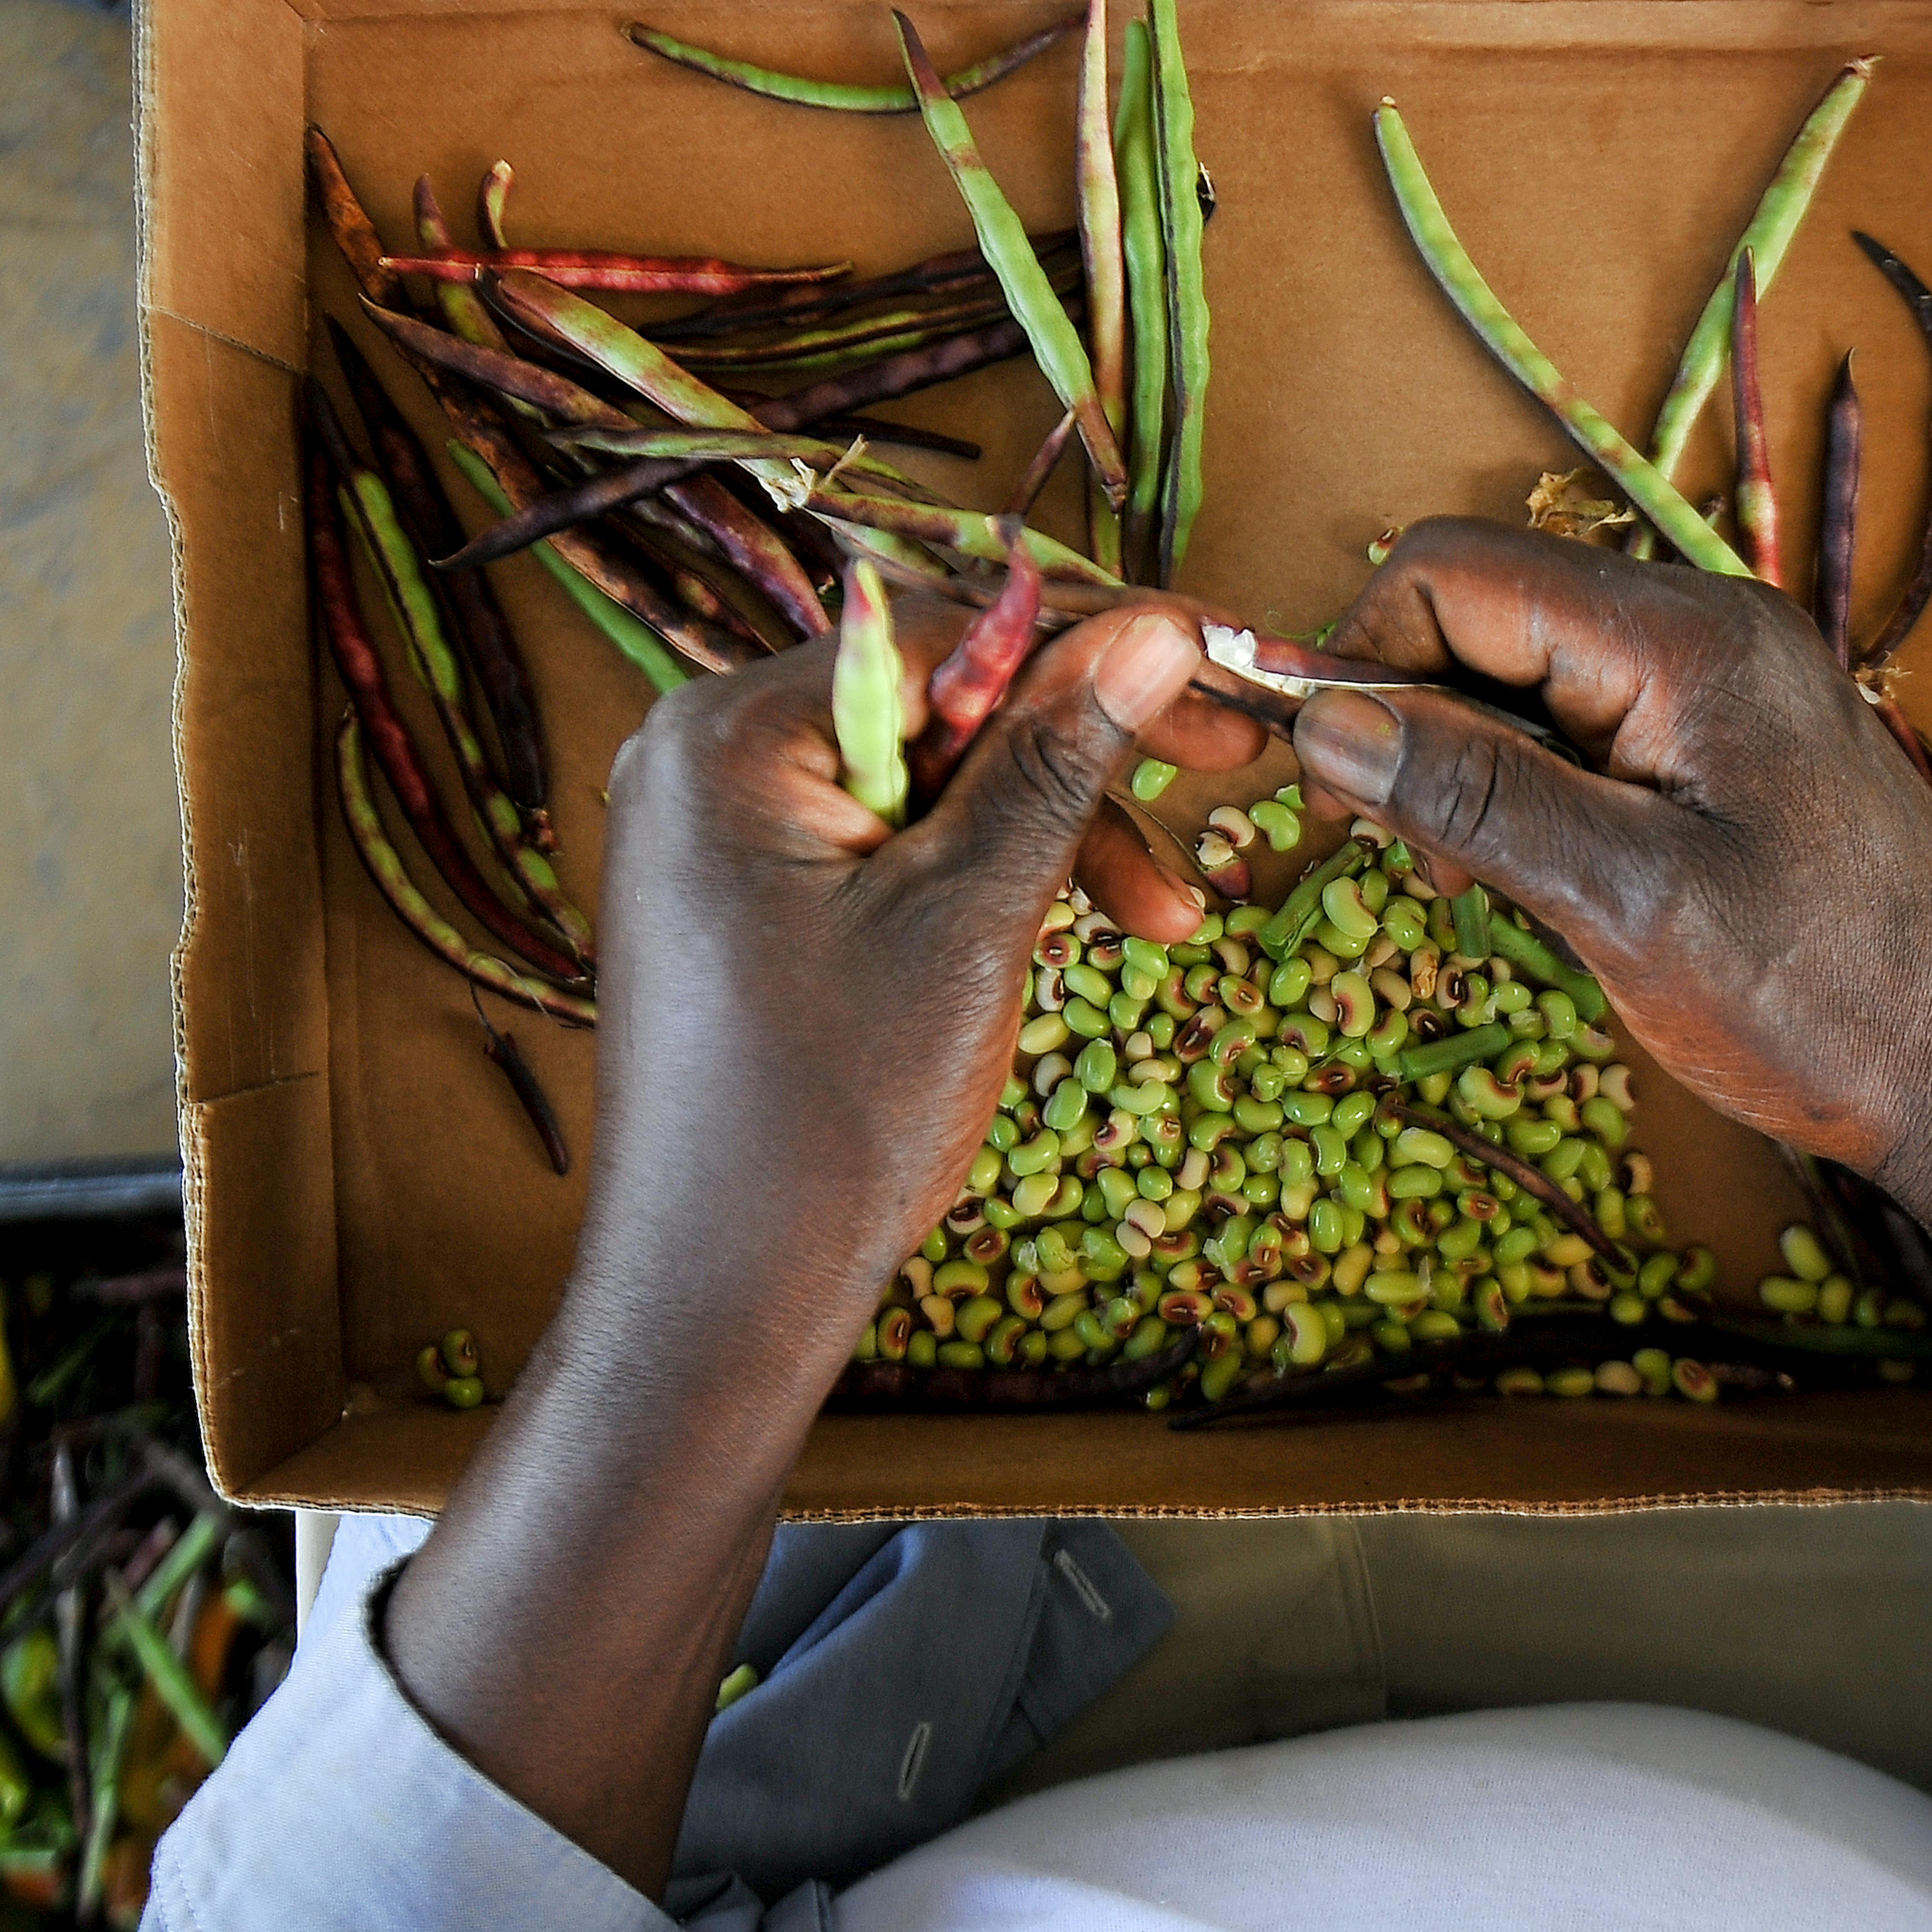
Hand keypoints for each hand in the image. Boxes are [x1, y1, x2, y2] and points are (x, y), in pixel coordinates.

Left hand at [560, 595, 1251, 1409]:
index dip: (1093, 649)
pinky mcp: (746, 906)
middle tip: (1228, 771)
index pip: (943, 635)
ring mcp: (716, 838)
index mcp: (728, 738)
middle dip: (1081, 761)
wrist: (719, 1300)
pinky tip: (1065, 934)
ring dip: (1049, 837)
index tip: (1214, 673)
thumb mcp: (972, 920)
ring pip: (927, 786)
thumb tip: (1151, 631)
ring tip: (1162, 923)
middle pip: (938, 706)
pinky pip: (887, 849)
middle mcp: (703, 762)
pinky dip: (980, 884)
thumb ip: (1055, 765)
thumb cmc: (827, 1118)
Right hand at [1286, 516, 1931, 1179]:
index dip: (1360, 655)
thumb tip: (1328, 726)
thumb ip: (1477, 797)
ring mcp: (1727, 686)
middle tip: (1405, 852)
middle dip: (1412, 716)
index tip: (1315, 770)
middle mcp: (1710, 629)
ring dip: (1468, 764)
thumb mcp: (1627, 903)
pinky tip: (1542, 880)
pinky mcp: (1733, 747)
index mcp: (1689, 637)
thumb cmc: (1829, 1000)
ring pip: (1530, 676)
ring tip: (1473, 879)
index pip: (1458, 571)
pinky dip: (1533, 792)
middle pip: (1489, 612)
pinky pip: (1589, 727)